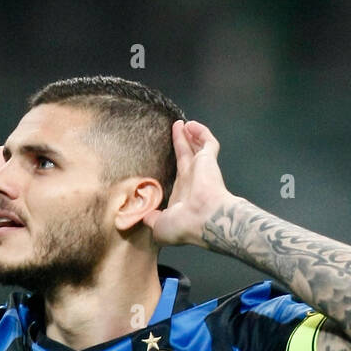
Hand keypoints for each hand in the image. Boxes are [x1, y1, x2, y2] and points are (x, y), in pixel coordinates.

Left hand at [142, 120, 234, 247]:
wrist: (205, 220)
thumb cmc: (185, 226)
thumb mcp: (159, 226)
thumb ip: (149, 218)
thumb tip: (141, 216)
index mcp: (183, 195)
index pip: (179, 177)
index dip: (172, 168)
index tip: (162, 159)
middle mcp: (193, 180)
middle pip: (186, 157)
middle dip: (181, 144)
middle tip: (176, 131)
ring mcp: (203, 169)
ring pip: (198, 147)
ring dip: (191, 135)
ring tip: (183, 125)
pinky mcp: (209, 160)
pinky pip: (209, 142)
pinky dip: (202, 131)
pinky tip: (191, 124)